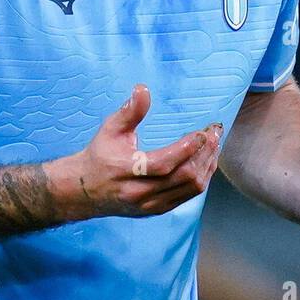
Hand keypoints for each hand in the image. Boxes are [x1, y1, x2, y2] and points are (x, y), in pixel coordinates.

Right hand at [54, 84, 221, 219]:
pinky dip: (202, 178)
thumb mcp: (109, 130)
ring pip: (190, 189)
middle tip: (215, 132)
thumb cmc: (99, 156)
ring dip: (207, 165)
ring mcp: (150, 205)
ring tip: (214, 144)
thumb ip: (129, 111)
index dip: (186, 149)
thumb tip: (143, 89)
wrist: (84, 191)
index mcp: (125, 171)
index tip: (203, 133)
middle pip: (183, 177)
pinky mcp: (158, 211)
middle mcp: (139, 193)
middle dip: (204, 154)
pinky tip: (206, 161)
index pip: (163, 164)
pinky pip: (188, 196)